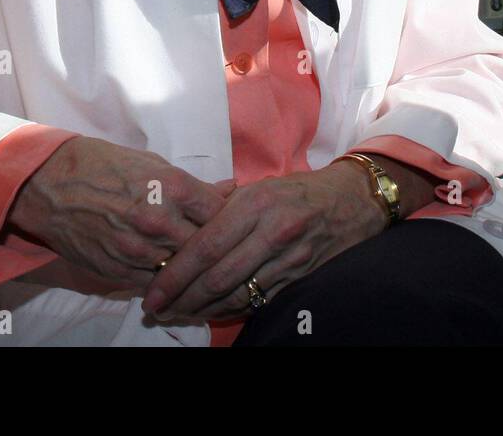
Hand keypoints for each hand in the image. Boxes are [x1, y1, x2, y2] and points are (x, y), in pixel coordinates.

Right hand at [7, 136, 236, 297]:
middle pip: (206, 245)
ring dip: (192, 269)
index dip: (228, 217)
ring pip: (183, 270)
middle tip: (222, 247)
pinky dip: (167, 282)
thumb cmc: (106, 166)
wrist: (53, 185)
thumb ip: (194, 185)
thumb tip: (230, 189)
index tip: (230, 219)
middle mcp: (159, 221)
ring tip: (202, 266)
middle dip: (216, 246)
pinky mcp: (120, 271)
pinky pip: (156, 285)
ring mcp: (139, 250)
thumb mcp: (154, 165)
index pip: (220, 212)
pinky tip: (174, 278)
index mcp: (172, 187)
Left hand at [140, 161, 388, 323]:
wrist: (350, 201)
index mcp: (255, 204)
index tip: (152, 291)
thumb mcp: (257, 187)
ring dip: (201, 309)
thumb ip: (221, 207)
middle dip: (181, 298)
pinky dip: (230, 309)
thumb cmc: (295, 190)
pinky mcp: (298, 277)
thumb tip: (179, 227)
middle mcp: (271, 231)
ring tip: (176, 314)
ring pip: (237, 294)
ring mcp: (288, 258)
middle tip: (156, 310)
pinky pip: (257, 300)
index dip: (176, 273)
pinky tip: (210, 311)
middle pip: (217, 276)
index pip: (206, 245)